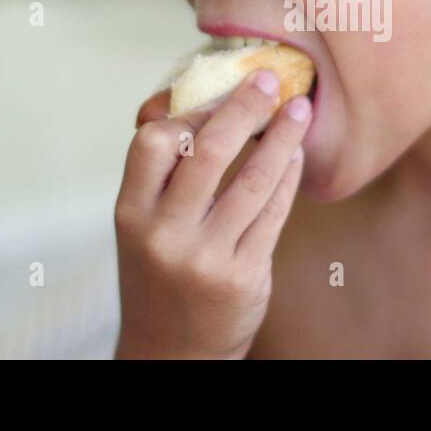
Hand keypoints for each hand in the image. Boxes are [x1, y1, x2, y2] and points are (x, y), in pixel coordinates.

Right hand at [113, 69, 310, 358]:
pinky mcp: (242, 276)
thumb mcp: (142, 225)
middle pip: (207, 153)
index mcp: (130, 213)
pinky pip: (274, 214)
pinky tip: (296, 156)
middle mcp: (163, 234)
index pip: (152, 142)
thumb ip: (163, 174)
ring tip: (300, 111)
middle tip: (270, 79)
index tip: (220, 90)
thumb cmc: (160, 271)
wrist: (171, 351)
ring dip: (281, 138)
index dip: (189, 111)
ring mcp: (204, 257)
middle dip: (244, 108)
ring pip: (251, 181)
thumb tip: (198, 100)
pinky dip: (288, 177)